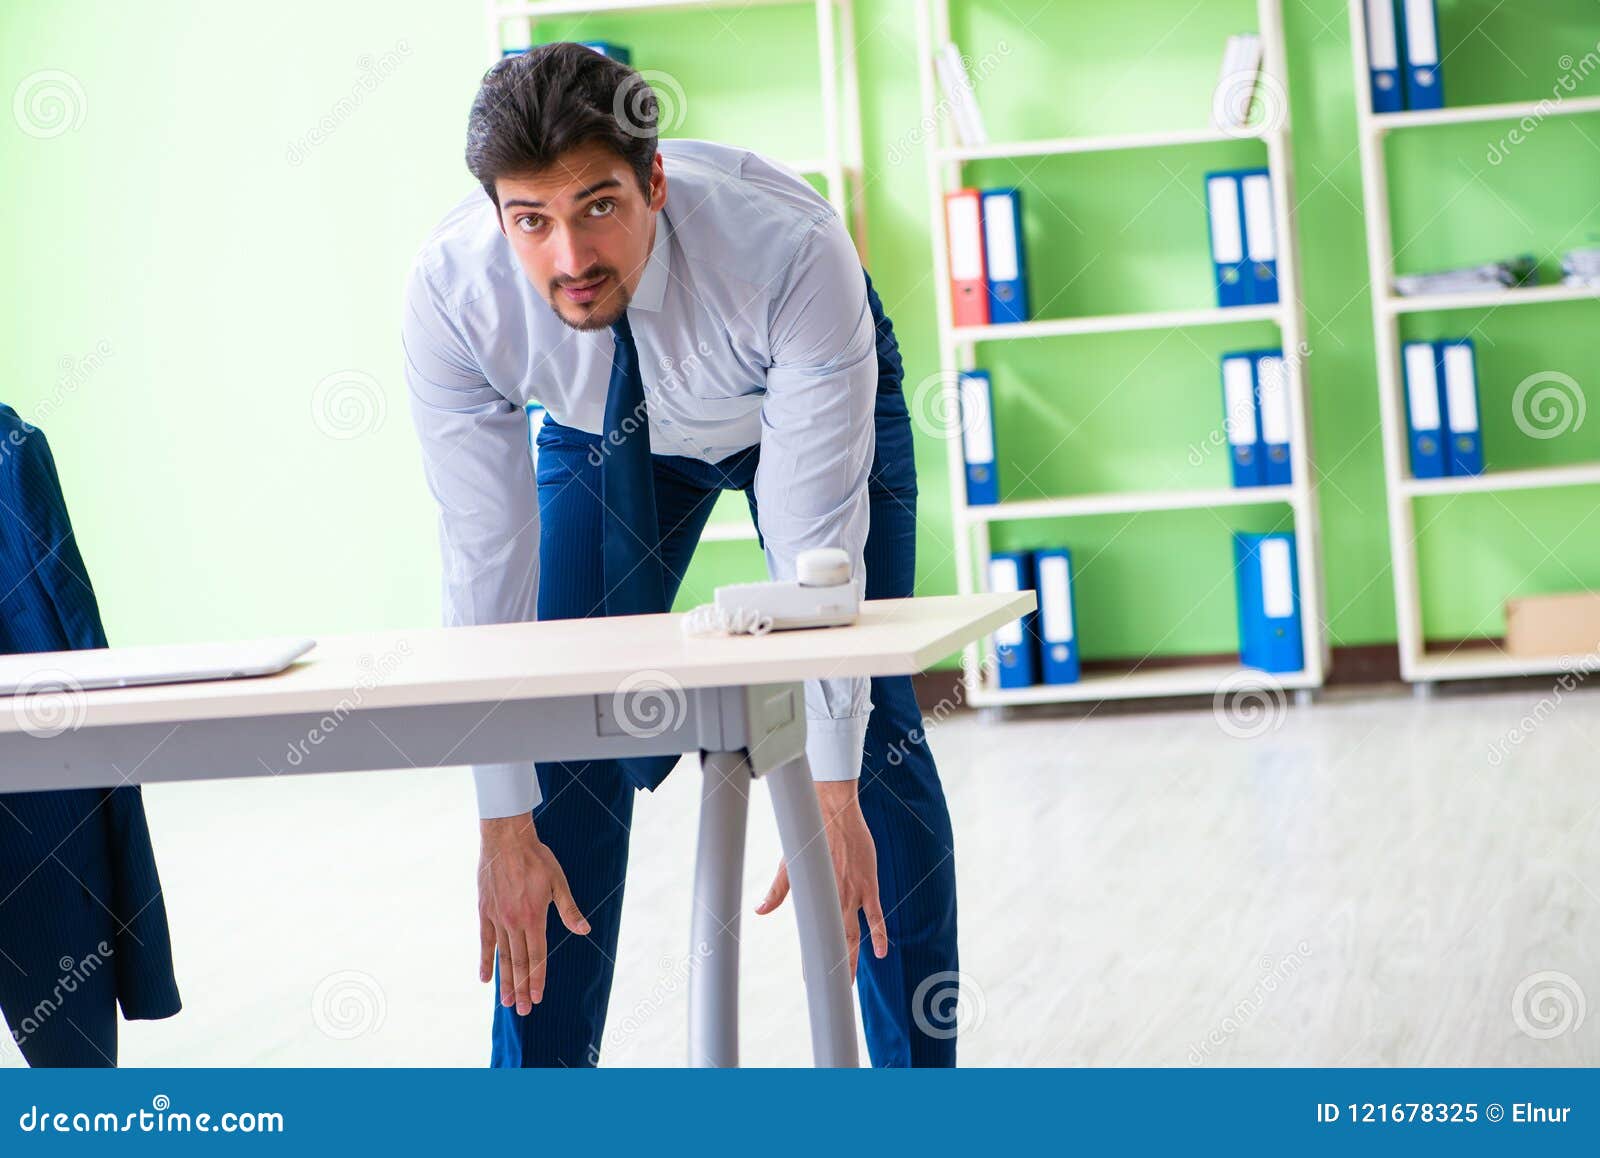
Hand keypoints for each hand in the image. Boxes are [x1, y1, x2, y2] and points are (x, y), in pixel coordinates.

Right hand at [478, 815, 588, 1014]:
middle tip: (523, 1011)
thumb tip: (585, 931)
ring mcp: (497, 919)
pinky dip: (485, 961)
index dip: (538, 979)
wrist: (506, 840)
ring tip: (506, 1002)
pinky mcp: (485, 912)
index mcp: (534, 917)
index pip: (537, 956)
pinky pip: (485, 942)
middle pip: (519, 963)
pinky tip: (485, 978)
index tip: (538, 998)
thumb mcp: (559, 882)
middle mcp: (514, 923)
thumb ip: (569, 910)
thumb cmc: (536, 859)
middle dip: (522, 988)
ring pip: (502, 956)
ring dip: (505, 981)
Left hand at [754, 780, 887, 977]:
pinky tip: (880, 953)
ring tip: (850, 982)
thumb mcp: (790, 864)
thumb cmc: (810, 835)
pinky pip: (877, 915)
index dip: (814, 959)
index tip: (812, 980)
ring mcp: (855, 893)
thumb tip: (759, 910)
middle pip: (838, 942)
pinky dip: (879, 934)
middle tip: (835, 992)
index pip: (815, 935)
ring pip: (855, 934)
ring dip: (853, 959)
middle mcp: (836, 899)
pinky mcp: (869, 884)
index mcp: (816, 897)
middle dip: (836, 969)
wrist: (834, 811)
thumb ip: (777, 891)